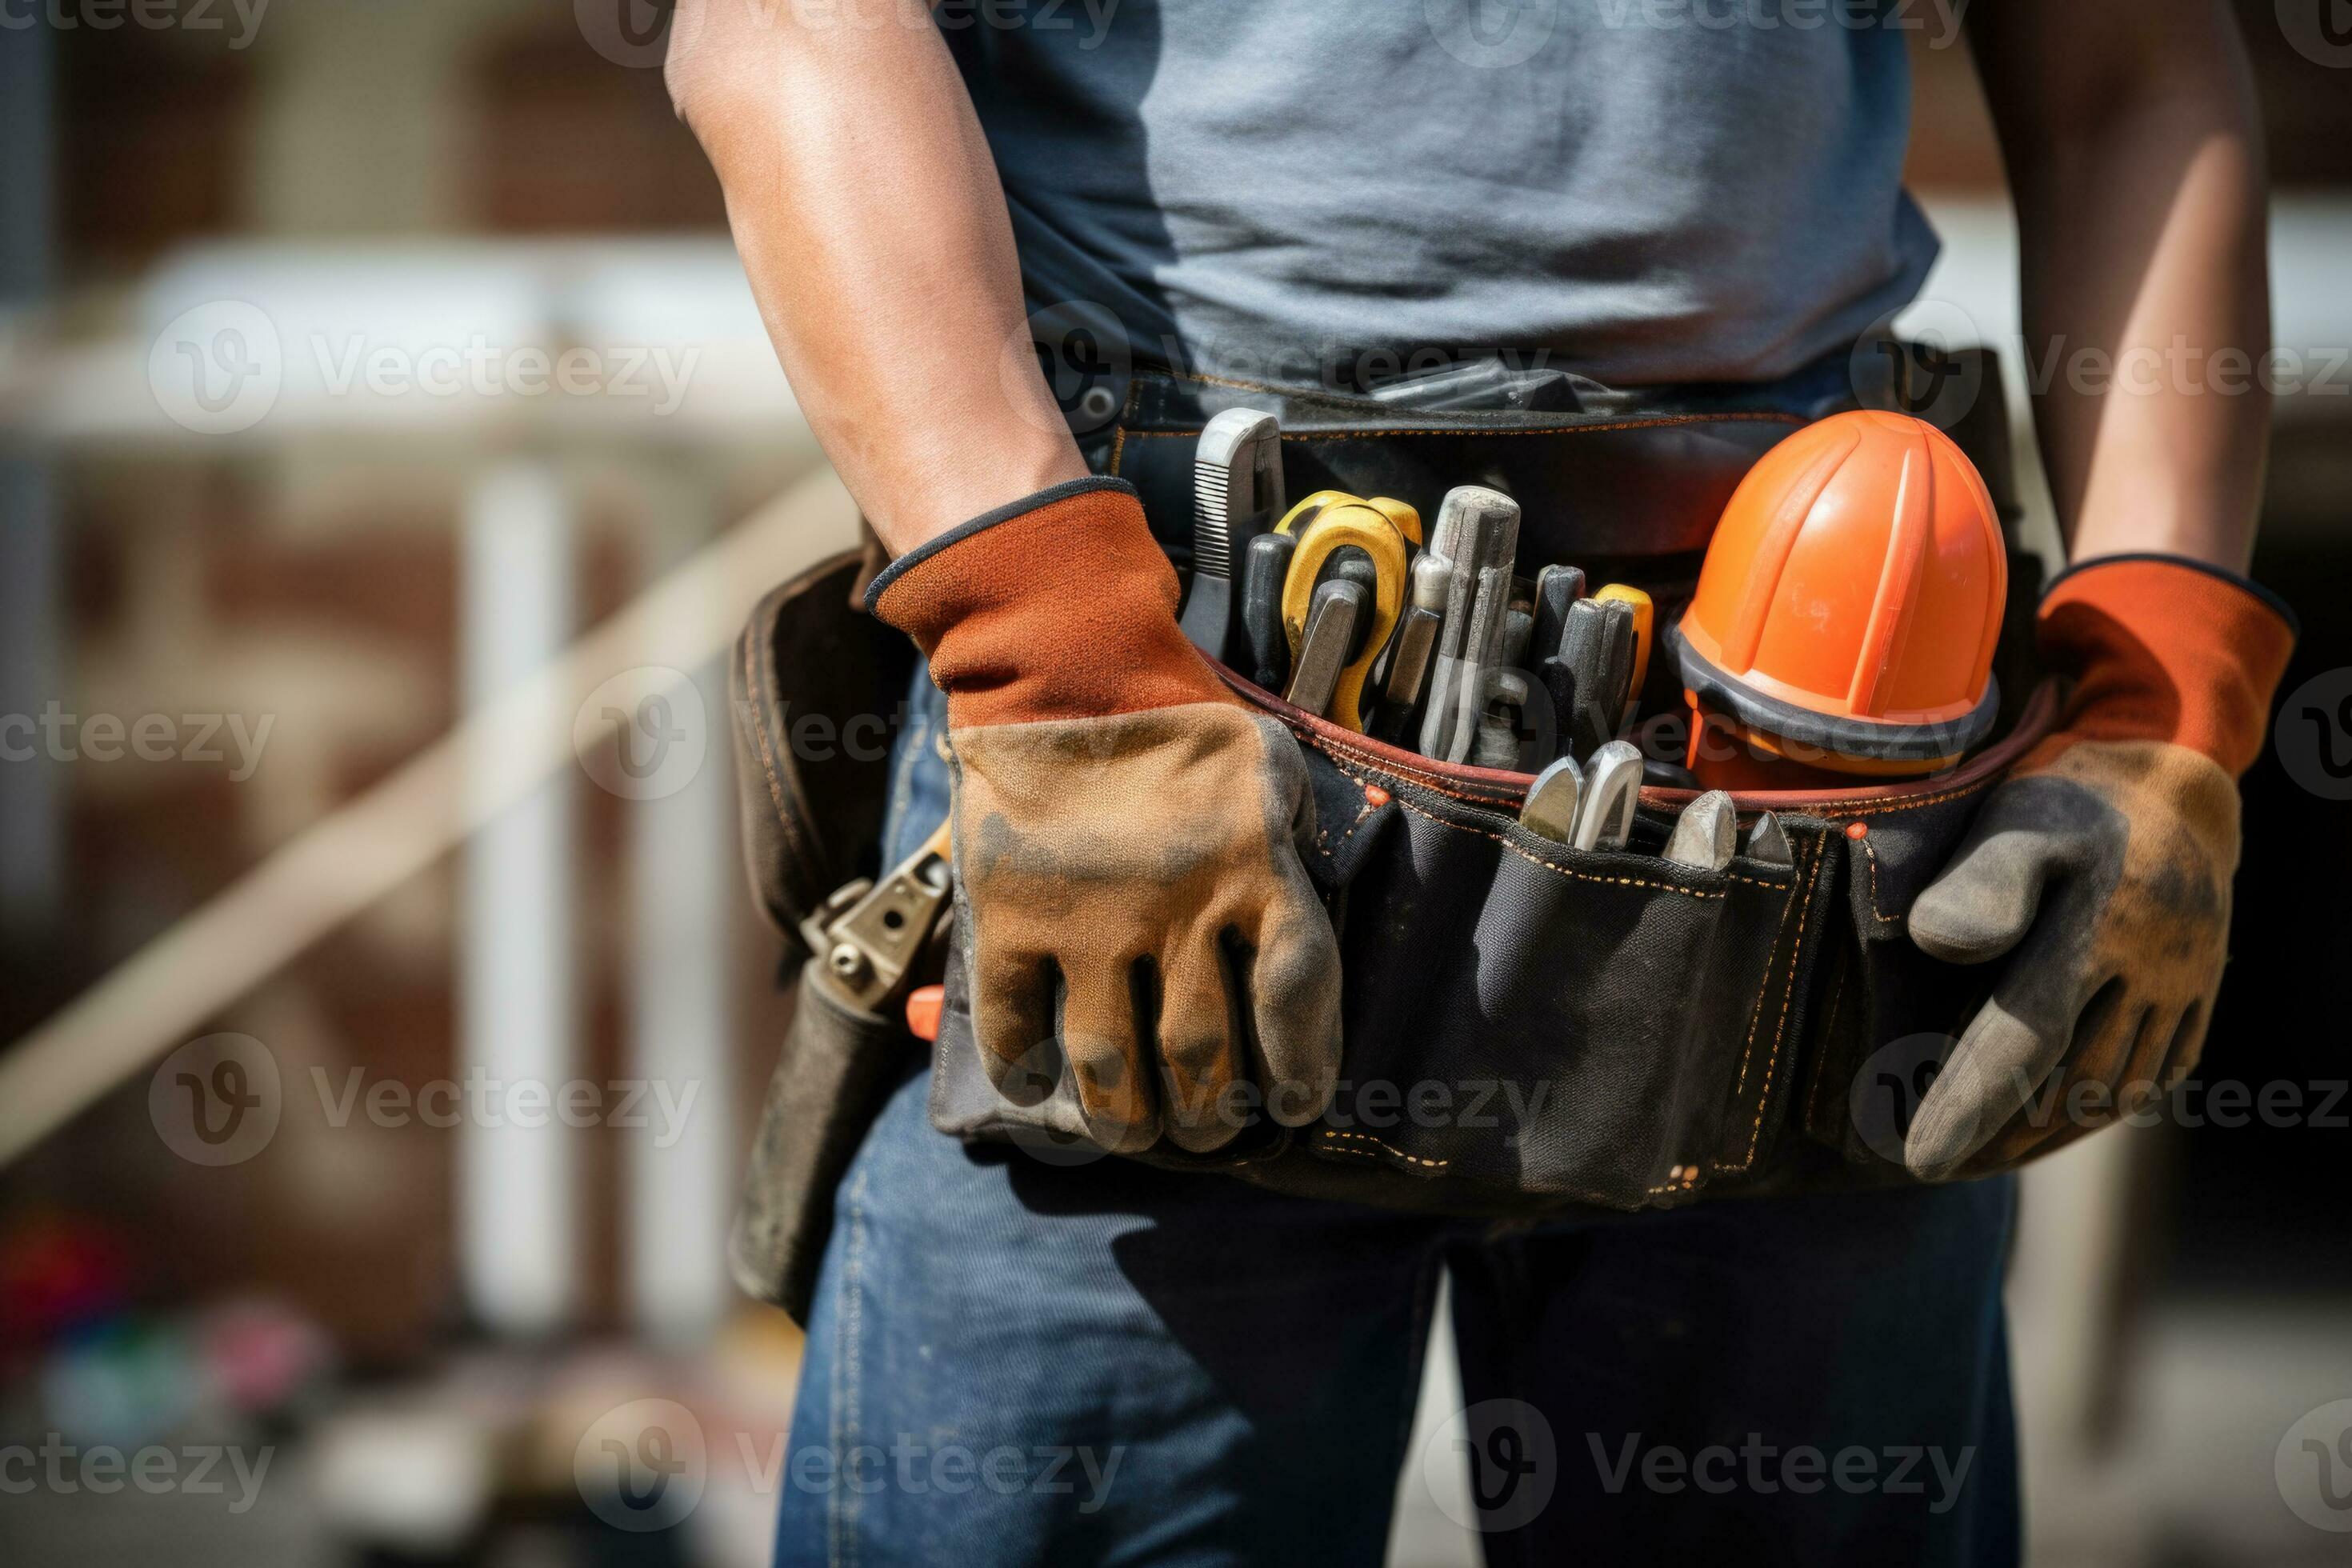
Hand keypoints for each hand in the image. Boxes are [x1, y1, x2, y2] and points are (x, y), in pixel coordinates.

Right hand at [870, 478, 1342, 1152]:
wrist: (1065, 666)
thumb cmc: (1181, 725)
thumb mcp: (1272, 772)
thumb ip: (1296, 850)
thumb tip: (1309, 929)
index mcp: (1256, 870)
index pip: (1297, 998)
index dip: (1302, 1069)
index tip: (1294, 1107)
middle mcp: (1179, 909)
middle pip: (1203, 1057)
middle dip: (1211, 1119)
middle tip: (1210, 1134)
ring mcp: (1091, 920)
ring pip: (1112, 1062)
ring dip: (1127, 1118)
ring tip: (1135, 1133)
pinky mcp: (1015, 917)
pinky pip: (1017, 1023)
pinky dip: (1026, 1071)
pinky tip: (1038, 1091)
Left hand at [1903, 556, 2293, 1178]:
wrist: (2169, 777)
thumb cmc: (2067, 799)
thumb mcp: (2018, 818)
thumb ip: (1982, 882)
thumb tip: (1935, 942)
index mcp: (2100, 929)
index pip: (2024, 1043)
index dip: (1968, 1108)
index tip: (1916, 1159)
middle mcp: (2151, 969)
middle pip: (2066, 1083)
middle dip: (1996, 1136)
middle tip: (1929, 1169)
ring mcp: (2184, 985)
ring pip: (2114, 1088)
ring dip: (2048, 1135)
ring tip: (1980, 1160)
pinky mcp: (2200, 992)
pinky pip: (2158, 1070)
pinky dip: (2105, 1109)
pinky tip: (2059, 1128)